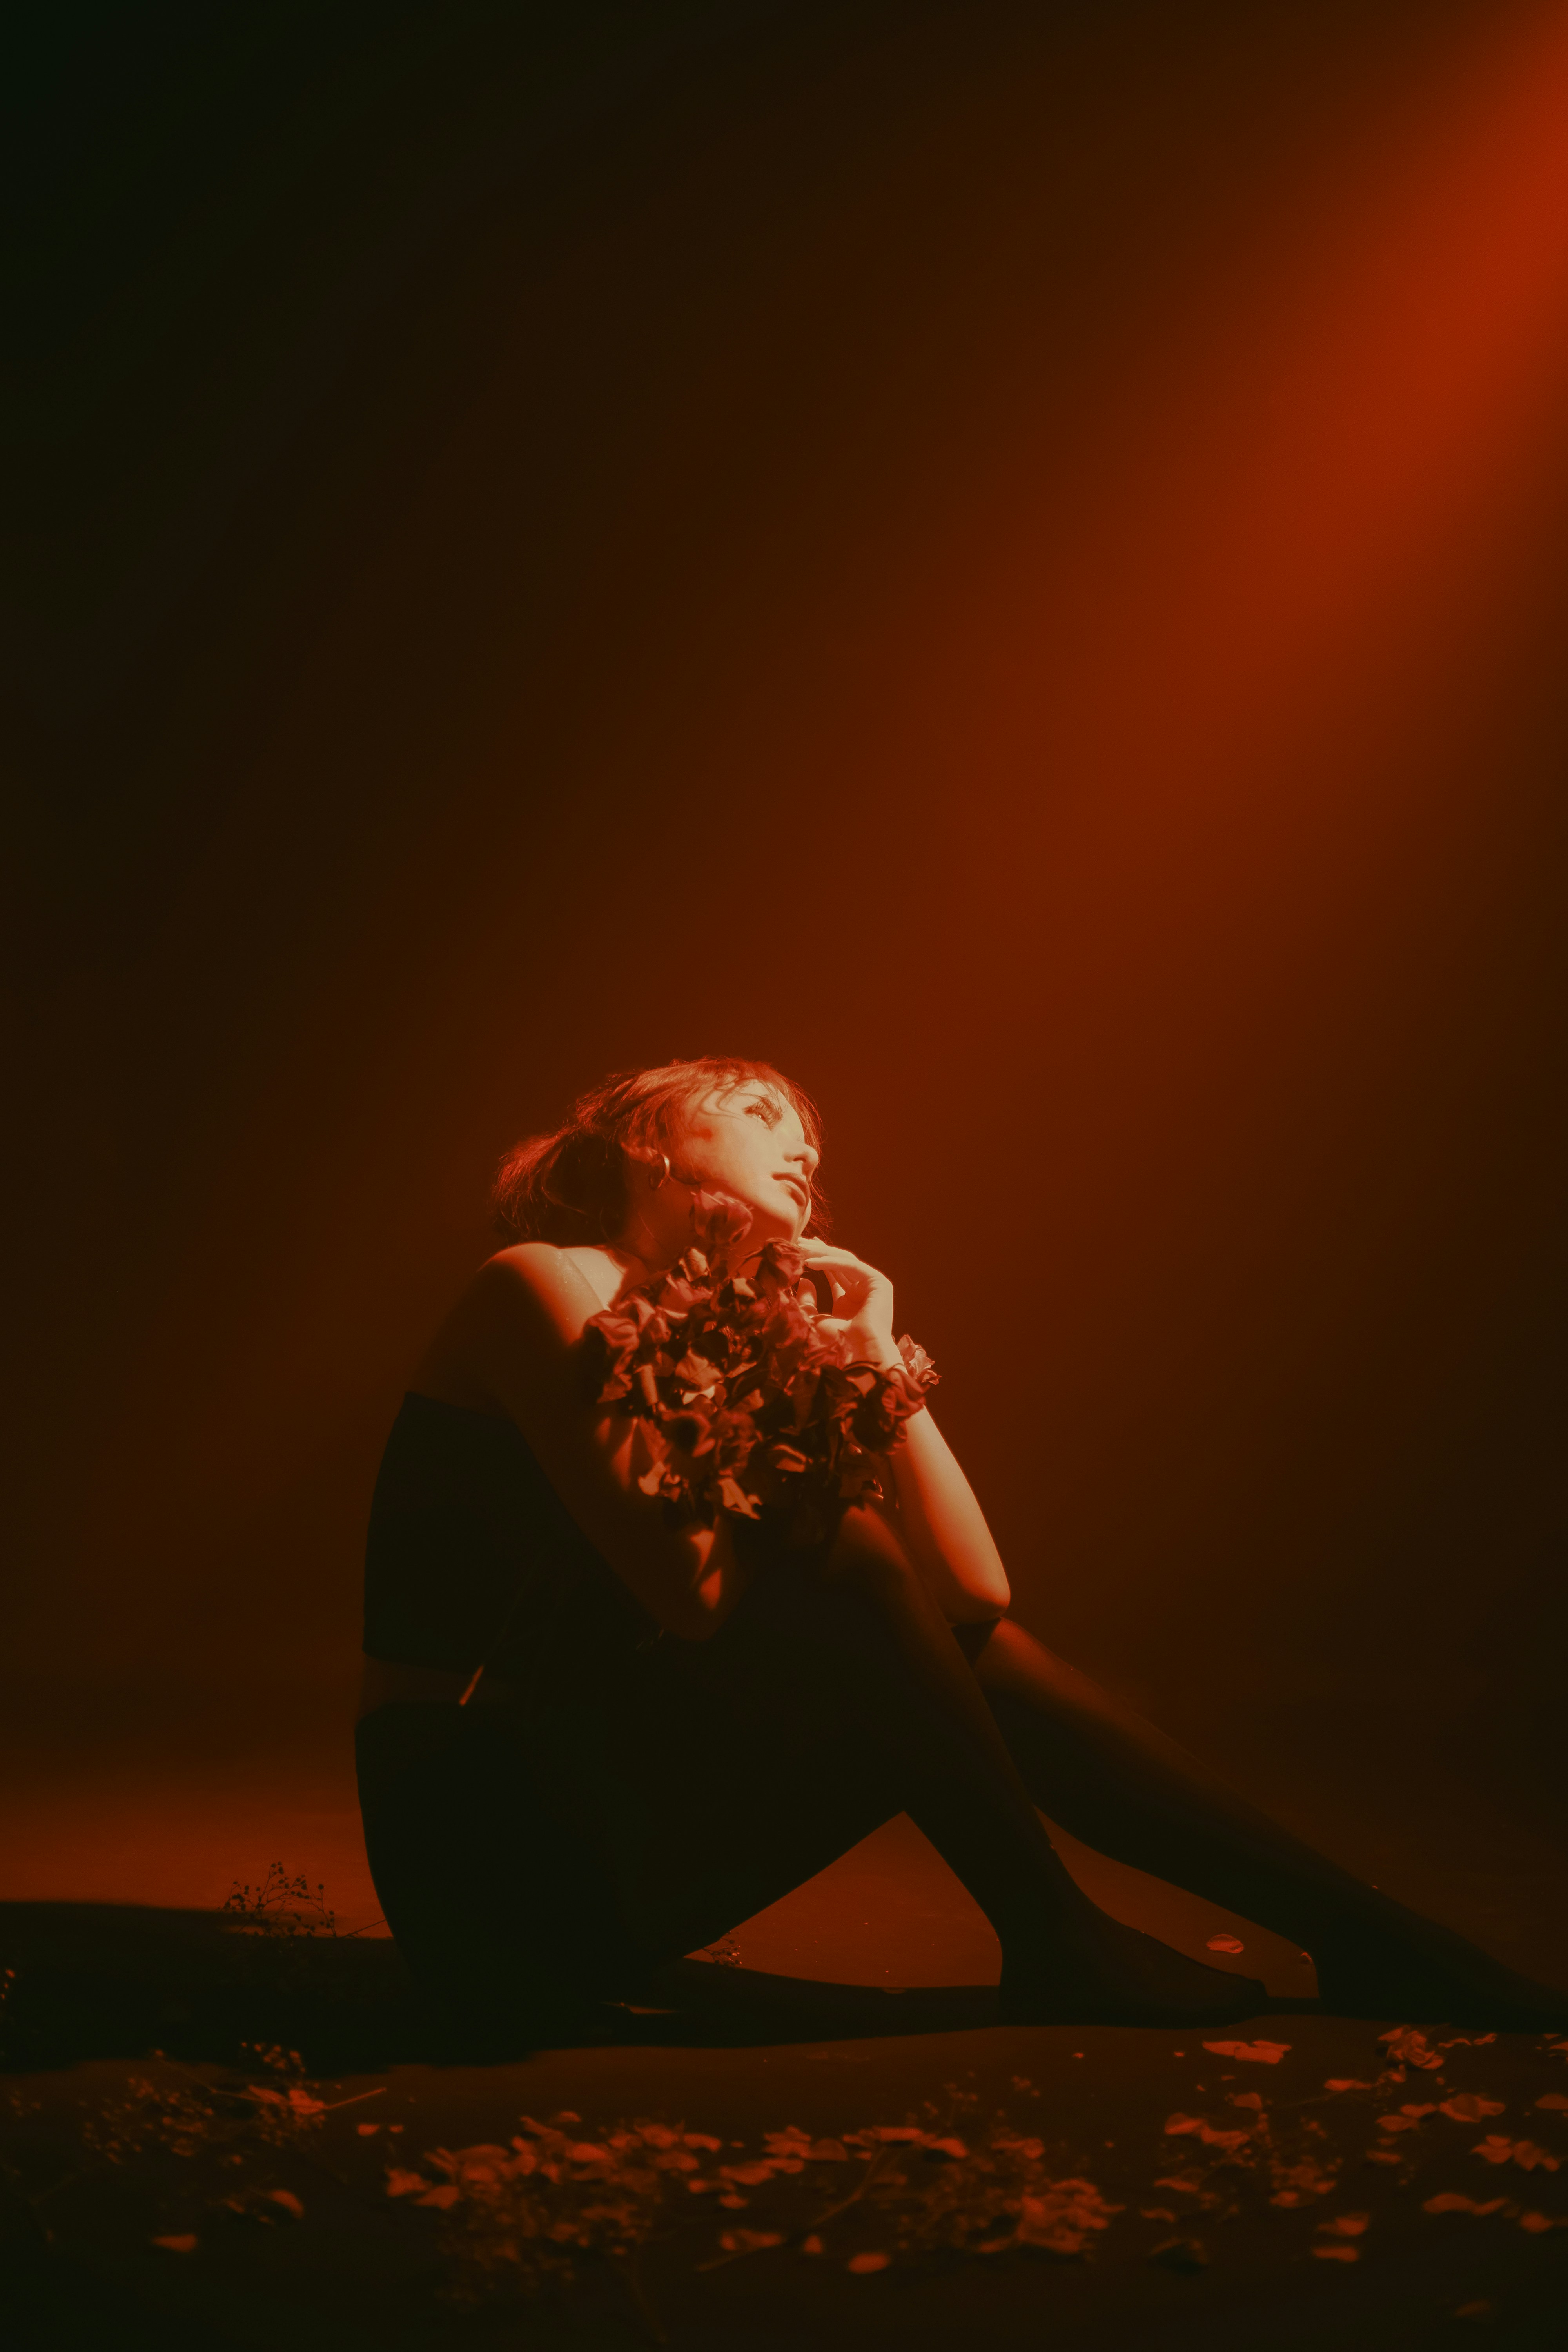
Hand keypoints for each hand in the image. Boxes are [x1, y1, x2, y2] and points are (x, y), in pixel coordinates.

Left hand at [796, 1241, 898, 1368]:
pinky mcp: (878, 1283)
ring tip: (802, 1248)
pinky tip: (812, 1262)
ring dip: (823, 1253)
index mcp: (849, 1301)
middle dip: (818, 1251)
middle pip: (838, 1263)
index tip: (800, 1248)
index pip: (833, 1272)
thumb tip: (804, 1279)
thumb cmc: (837, 1344)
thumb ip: (807, 1301)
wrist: (858, 1355)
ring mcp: (872, 1286)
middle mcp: (862, 1291)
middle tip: (798, 1241)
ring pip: (845, 1261)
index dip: (818, 1259)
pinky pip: (851, 1266)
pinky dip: (831, 1262)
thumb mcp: (814, 1318)